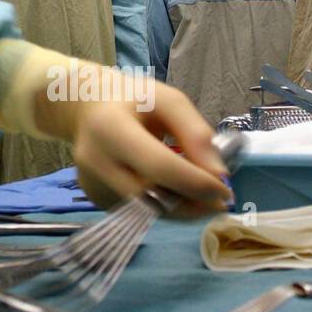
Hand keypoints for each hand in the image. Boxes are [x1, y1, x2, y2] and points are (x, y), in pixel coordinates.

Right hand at [68, 79, 232, 216]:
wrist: (86, 108)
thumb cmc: (132, 100)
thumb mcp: (168, 100)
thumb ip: (195, 133)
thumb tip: (218, 174)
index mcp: (110, 128)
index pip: (158, 166)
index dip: (195, 183)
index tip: (225, 190)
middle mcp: (95, 161)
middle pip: (152, 197)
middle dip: (192, 204)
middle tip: (220, 200)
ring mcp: (92, 185)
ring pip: (148, 211)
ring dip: (181, 208)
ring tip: (200, 193)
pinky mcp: (96, 200)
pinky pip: (139, 211)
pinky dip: (163, 205)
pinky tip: (171, 189)